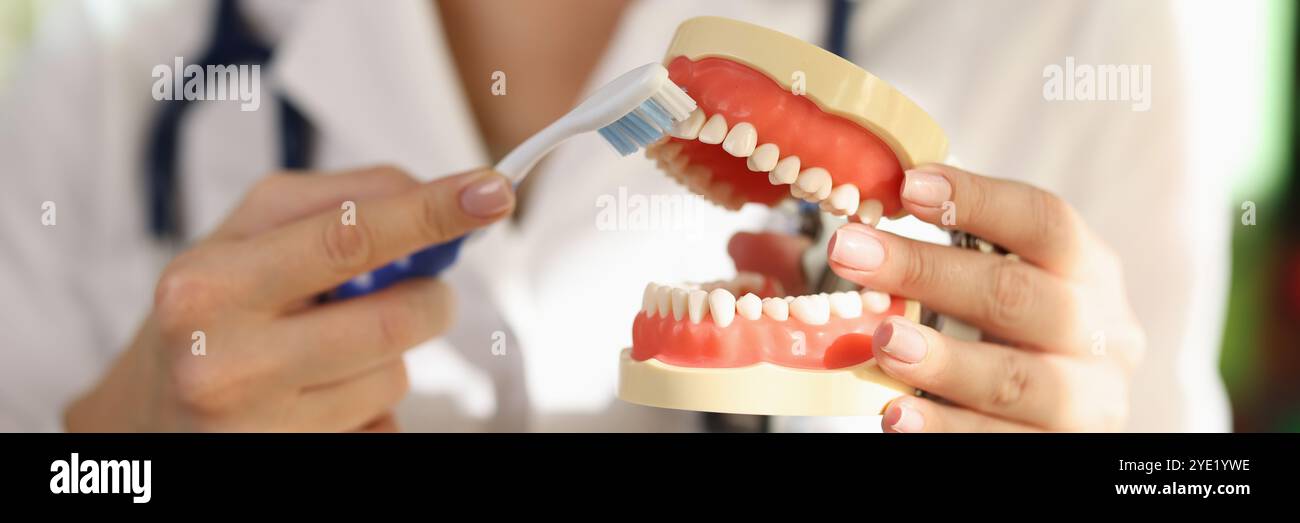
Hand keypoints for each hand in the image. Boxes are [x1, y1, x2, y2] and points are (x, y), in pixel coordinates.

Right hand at [64, 166, 514, 431]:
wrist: (149, 416)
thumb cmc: (213, 311)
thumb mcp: (248, 237)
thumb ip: (339, 206)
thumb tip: (437, 200)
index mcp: (210, 283)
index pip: (348, 237)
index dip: (430, 212)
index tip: (492, 192)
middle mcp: (223, 358)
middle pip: (391, 320)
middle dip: (428, 299)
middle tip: (422, 290)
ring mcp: (255, 425)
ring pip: (393, 378)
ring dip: (387, 359)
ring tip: (329, 354)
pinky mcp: (291, 463)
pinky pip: (383, 424)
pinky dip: (372, 406)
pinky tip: (319, 400)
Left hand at [827, 164, 1144, 431]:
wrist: (1060, 414)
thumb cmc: (1018, 332)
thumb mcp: (1009, 282)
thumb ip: (957, 251)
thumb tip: (867, 222)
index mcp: (1089, 271)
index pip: (1044, 221)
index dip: (978, 200)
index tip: (908, 186)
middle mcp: (1100, 333)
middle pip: (1016, 295)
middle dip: (927, 272)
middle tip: (850, 253)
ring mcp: (1085, 400)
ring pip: (1012, 379)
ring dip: (940, 359)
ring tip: (881, 340)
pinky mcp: (1060, 450)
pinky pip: (997, 442)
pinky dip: (944, 428)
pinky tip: (896, 414)